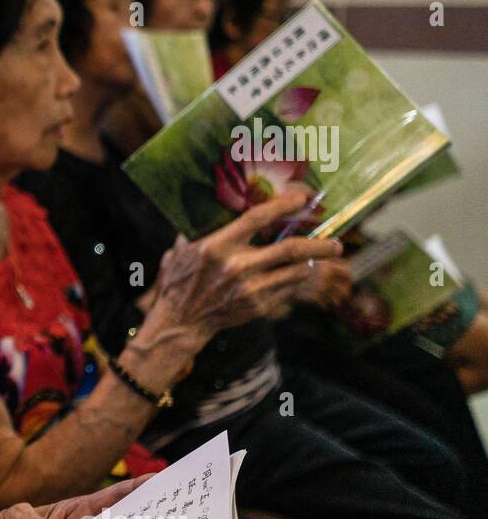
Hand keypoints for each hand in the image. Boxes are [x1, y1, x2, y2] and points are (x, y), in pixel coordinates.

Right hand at [152, 188, 342, 338]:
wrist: (182, 321)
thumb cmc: (181, 281)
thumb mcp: (182, 251)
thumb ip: (197, 231)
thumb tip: (210, 209)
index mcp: (217, 247)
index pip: (257, 218)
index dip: (283, 205)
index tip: (303, 197)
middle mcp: (237, 267)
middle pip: (291, 249)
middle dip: (320, 245)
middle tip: (337, 243)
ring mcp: (250, 289)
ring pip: (297, 272)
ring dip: (311, 263)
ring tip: (320, 257)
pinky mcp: (259, 307)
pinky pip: (289, 290)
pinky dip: (295, 281)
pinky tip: (295, 276)